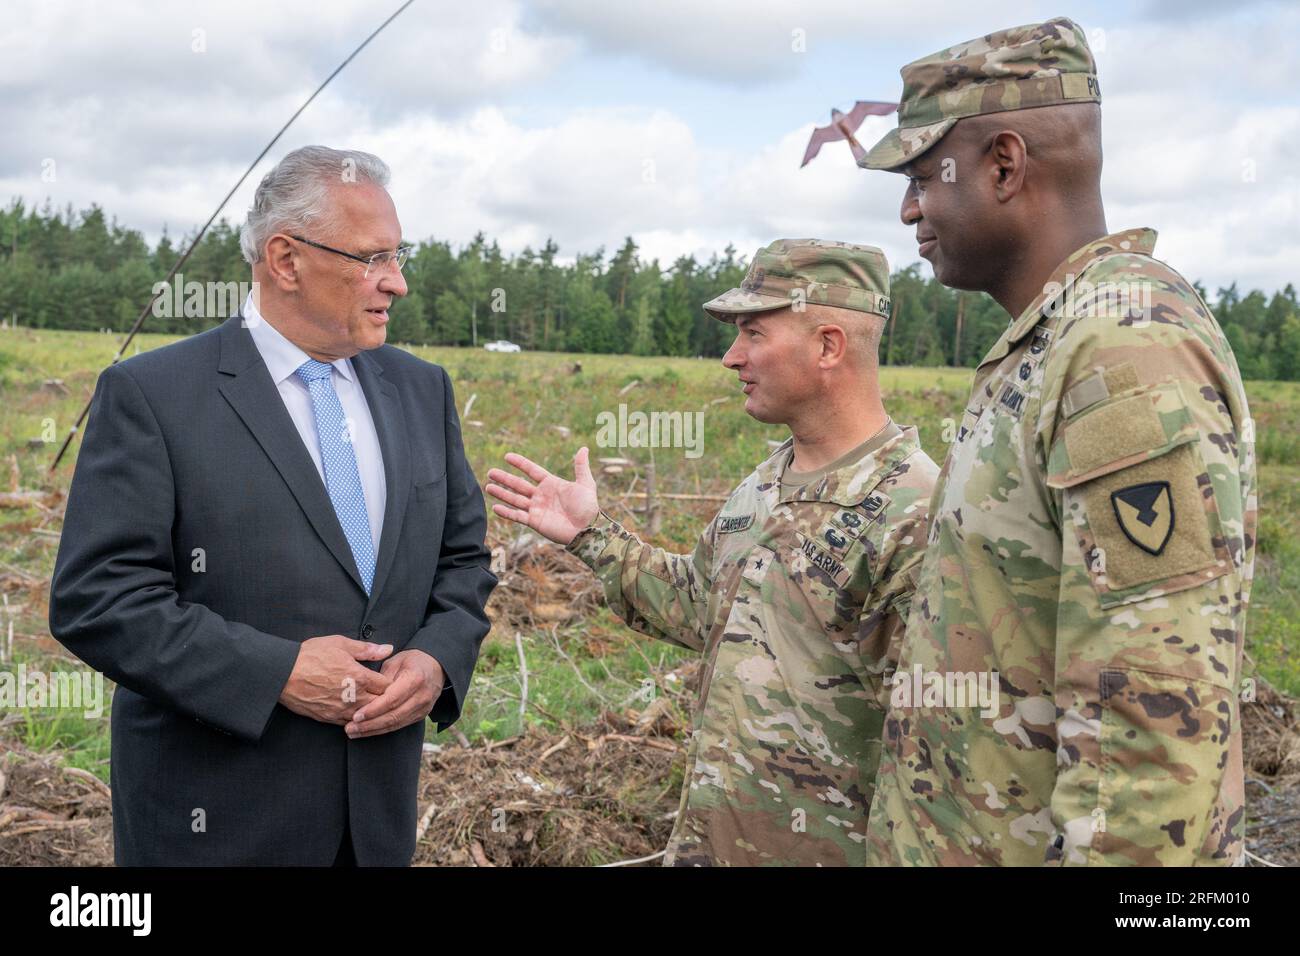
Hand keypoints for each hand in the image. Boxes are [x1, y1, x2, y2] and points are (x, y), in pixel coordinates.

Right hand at [279, 635, 394, 724]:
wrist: (282, 673)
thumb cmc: (310, 655)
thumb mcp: (340, 644)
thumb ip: (367, 649)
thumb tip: (388, 649)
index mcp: (359, 677)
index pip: (387, 686)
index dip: (390, 683)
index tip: (387, 679)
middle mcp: (353, 697)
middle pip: (380, 704)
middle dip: (384, 699)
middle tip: (382, 692)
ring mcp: (341, 710)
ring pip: (366, 716)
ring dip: (370, 710)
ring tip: (369, 702)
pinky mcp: (328, 718)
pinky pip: (349, 723)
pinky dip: (355, 719)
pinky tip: (354, 711)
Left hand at [344, 649, 444, 738]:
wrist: (436, 667)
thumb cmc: (412, 661)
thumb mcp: (396, 660)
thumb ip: (382, 677)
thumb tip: (366, 693)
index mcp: (415, 679)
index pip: (392, 699)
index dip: (373, 709)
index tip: (356, 715)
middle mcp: (422, 696)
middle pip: (393, 715)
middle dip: (370, 724)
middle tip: (350, 728)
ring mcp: (423, 708)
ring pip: (396, 724)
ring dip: (373, 730)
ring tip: (354, 732)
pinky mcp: (420, 716)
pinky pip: (400, 725)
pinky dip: (382, 730)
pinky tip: (367, 731)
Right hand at [485, 446, 599, 545]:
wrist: (588, 529)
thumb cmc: (588, 507)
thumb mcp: (585, 483)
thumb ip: (581, 466)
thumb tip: (584, 448)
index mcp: (551, 484)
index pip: (532, 471)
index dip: (520, 463)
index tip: (507, 456)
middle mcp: (541, 495)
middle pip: (518, 484)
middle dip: (504, 478)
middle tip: (490, 472)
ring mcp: (537, 509)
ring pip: (515, 499)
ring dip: (501, 493)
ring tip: (487, 486)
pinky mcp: (535, 522)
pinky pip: (517, 516)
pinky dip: (506, 512)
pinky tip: (495, 507)